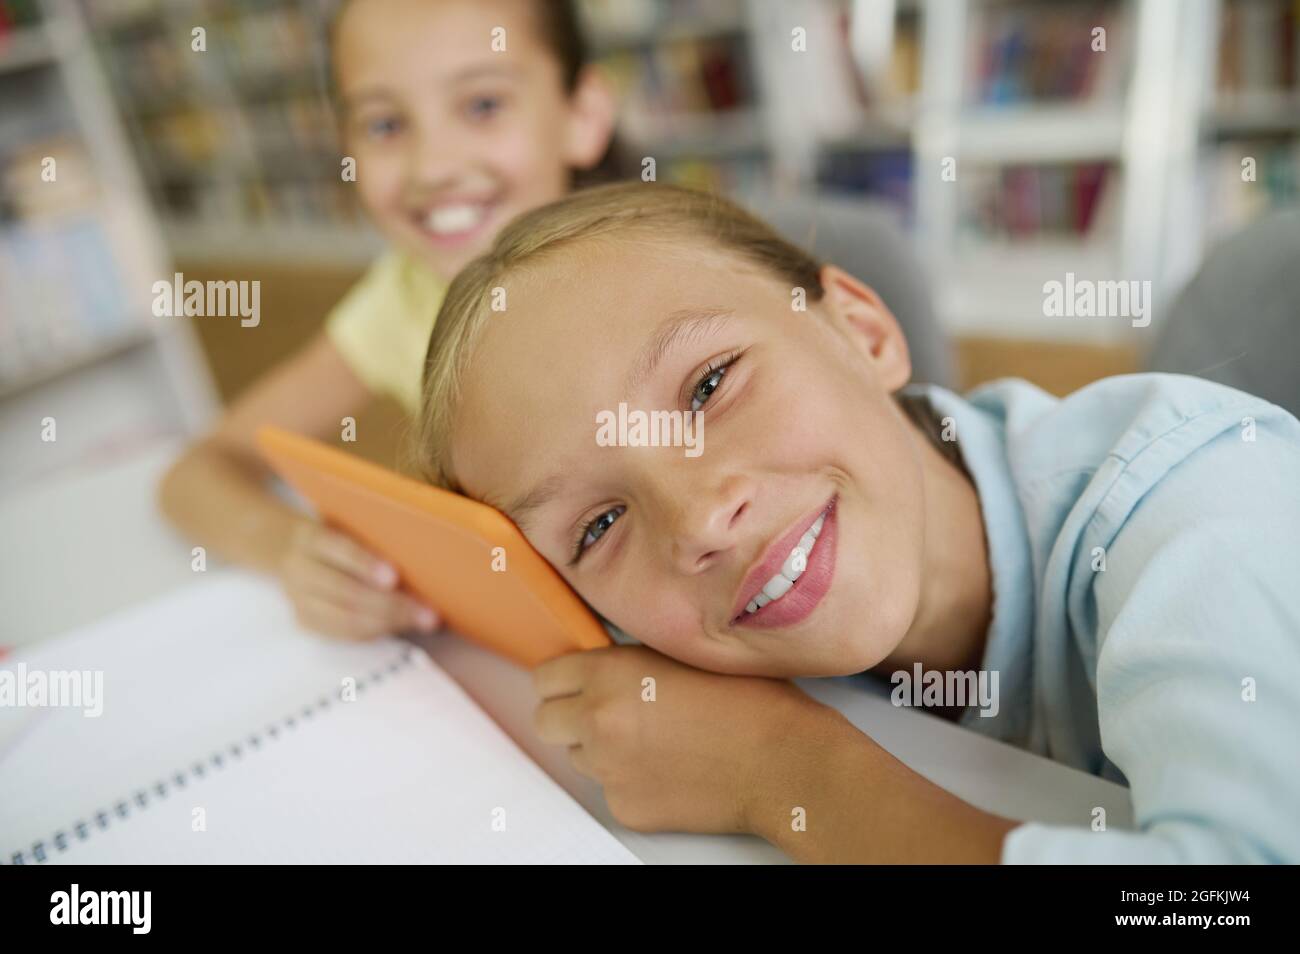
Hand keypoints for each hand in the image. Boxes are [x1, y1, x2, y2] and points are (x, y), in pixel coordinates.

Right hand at [276, 520, 439, 639]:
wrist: (288, 550)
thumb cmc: (335, 539)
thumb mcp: (346, 529)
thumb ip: (371, 543)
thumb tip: (420, 566)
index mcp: (311, 538)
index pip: (339, 550)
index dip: (365, 564)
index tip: (394, 578)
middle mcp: (300, 569)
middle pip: (345, 592)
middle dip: (391, 605)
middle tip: (428, 613)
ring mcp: (298, 599)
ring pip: (345, 619)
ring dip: (389, 623)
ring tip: (420, 622)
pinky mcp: (303, 621)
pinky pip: (342, 633)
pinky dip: (374, 632)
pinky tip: (398, 627)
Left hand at [533, 645, 821, 833]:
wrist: (785, 764)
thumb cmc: (753, 704)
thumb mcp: (686, 654)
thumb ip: (634, 659)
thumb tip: (607, 666)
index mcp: (611, 674)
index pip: (545, 676)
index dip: (565, 679)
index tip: (579, 683)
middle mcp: (599, 721)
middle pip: (547, 720)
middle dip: (570, 716)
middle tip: (608, 714)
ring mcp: (609, 770)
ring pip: (579, 757)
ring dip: (603, 749)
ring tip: (656, 741)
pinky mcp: (627, 808)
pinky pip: (611, 791)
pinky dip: (633, 782)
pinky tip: (673, 770)